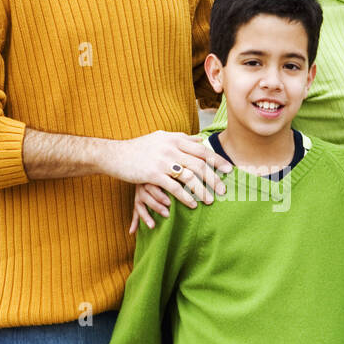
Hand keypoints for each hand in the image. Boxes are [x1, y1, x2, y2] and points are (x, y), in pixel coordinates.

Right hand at [108, 131, 230, 226]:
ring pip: (189, 177)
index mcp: (174, 139)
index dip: (217, 160)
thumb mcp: (161, 138)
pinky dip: (185, 197)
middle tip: (223, 189)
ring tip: (210, 200)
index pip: (201, 149)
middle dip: (213, 178)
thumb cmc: (139, 148)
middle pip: (199, 164)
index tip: (228, 170)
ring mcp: (162, 161)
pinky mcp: (153, 174)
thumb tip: (200, 139)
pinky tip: (192, 205)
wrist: (115, 154)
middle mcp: (171, 148)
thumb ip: (181, 139)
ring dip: (202, 190)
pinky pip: (174, 188)